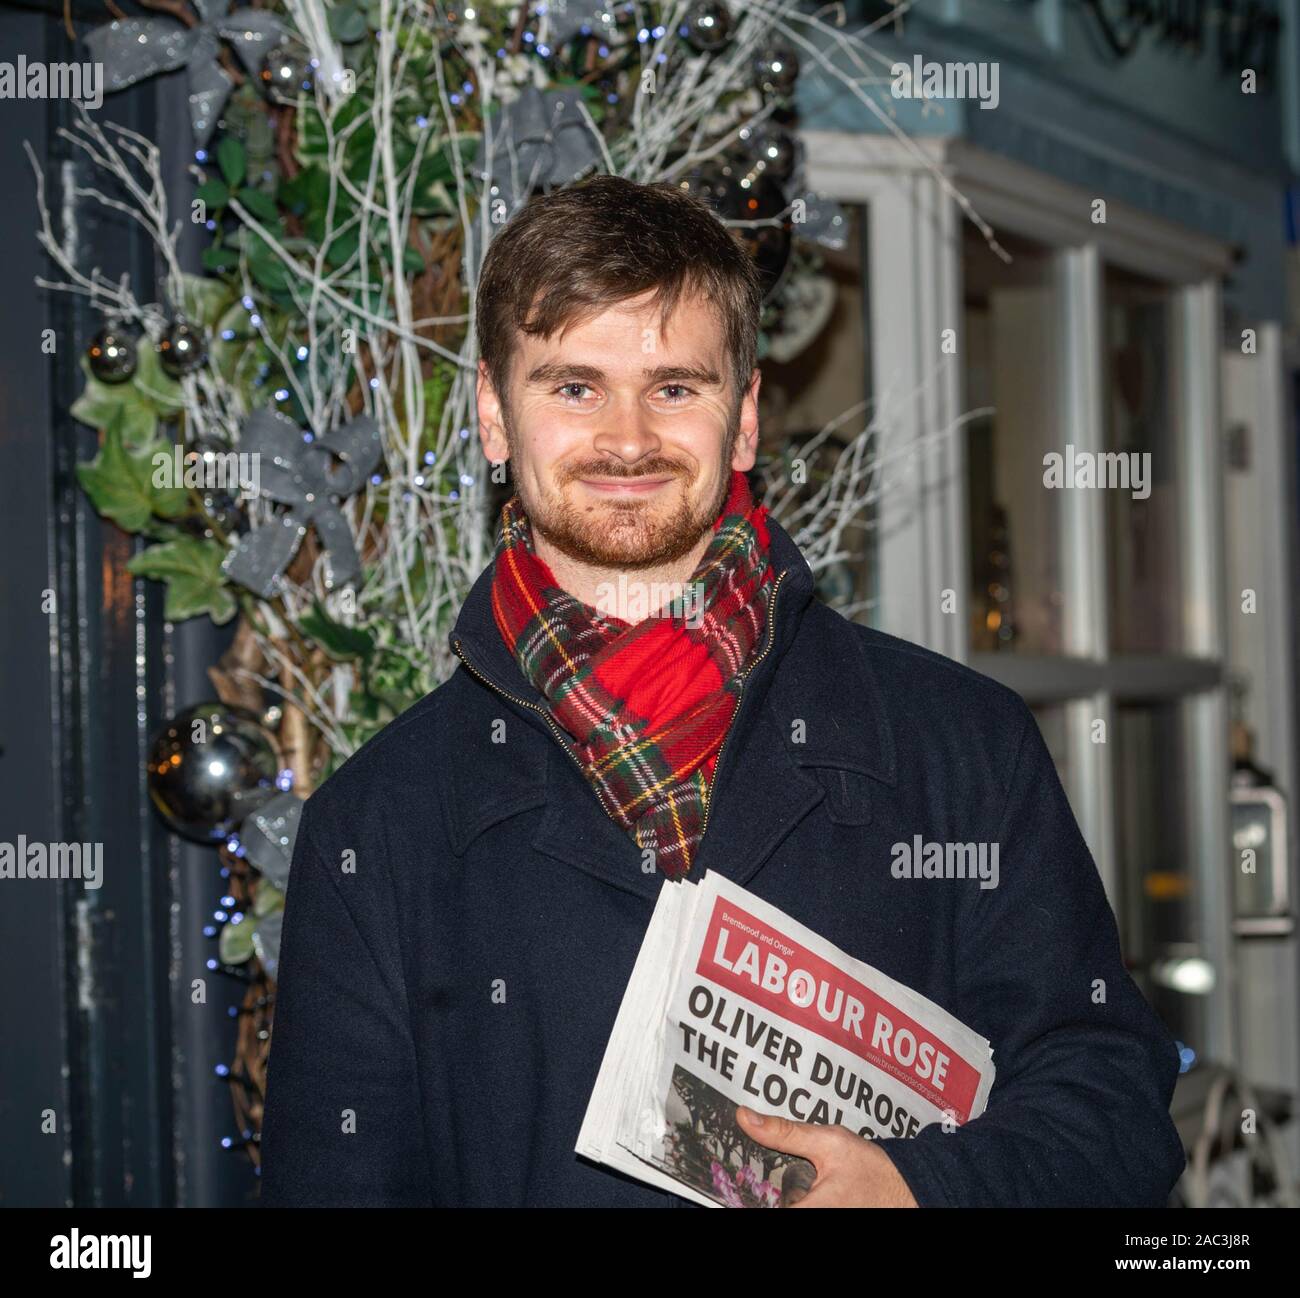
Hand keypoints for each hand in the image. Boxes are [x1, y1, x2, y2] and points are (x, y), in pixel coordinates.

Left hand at [736, 1105, 918, 1206]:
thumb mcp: (829, 1142)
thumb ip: (785, 1133)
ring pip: (780, 1209)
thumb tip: (745, 1117)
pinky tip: (783, 1182)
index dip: (739, 1195)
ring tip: (761, 1171)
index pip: (759, 1210)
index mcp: (809, 1212)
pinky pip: (794, 1210)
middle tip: (742, 1165)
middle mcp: (811, 1222)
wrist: (908, 1190)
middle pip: (767, 1208)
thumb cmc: (872, 1169)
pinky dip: (785, 1198)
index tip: (726, 1173)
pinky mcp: (821, 1220)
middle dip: (754, 1190)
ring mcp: (816, 1225)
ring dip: (769, 1194)